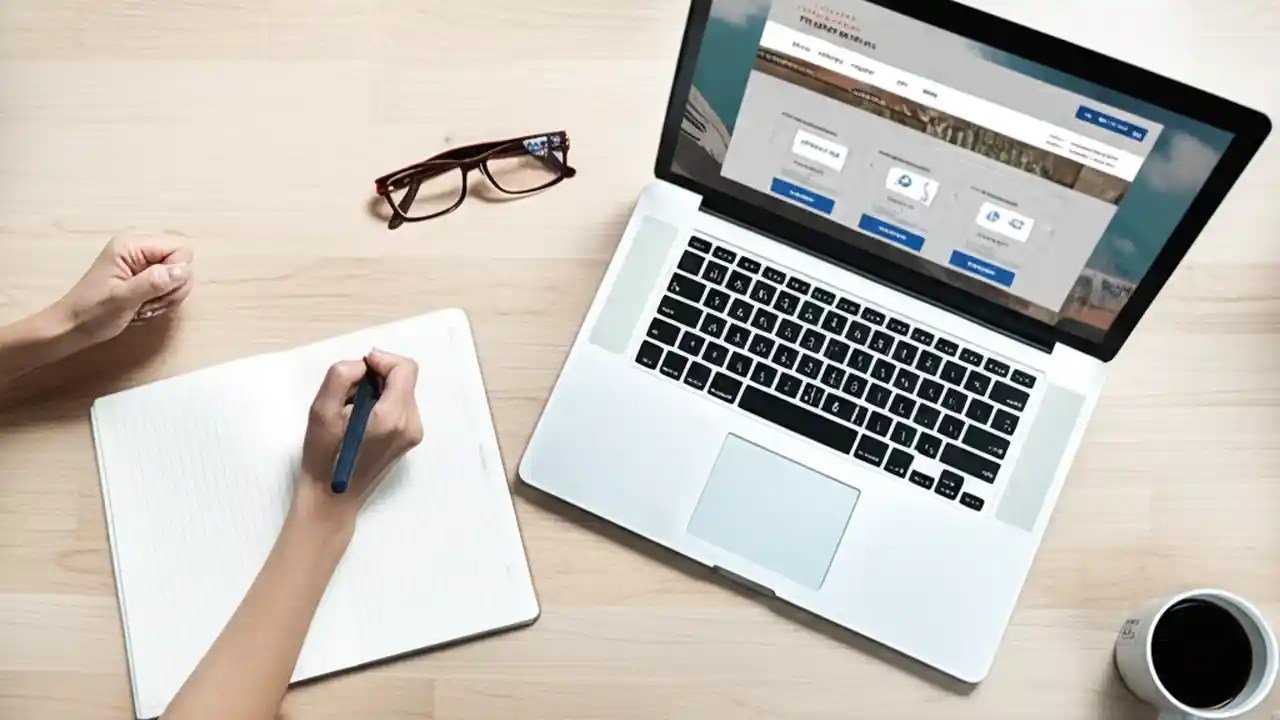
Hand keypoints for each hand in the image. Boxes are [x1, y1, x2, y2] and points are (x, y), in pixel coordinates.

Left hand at [54, 233, 194, 345]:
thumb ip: (153, 282)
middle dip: (172, 288)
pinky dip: (162, 301)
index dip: (177, 272)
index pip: (180, 248)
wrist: (71, 328)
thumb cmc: (91, 313)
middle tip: (149, 304)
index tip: (157, 291)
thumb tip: (183, 270)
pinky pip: (169, 286)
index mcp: (132, 246)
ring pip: (178, 277)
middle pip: (182, 263)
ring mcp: (141, 263)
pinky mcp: (143, 277)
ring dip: (167, 298)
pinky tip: (143, 308)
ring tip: (144, 308)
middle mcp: (139, 250)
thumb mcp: (122, 299)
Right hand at [294, 350, 423, 531]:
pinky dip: (381, 405)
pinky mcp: (408, 440)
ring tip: (349, 412)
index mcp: (392, 417)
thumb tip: (362, 365)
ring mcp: (413, 434)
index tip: (359, 369)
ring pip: (400, 392)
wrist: (332, 500)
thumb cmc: (323, 457)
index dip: (381, 360)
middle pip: (403, 379)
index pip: (405, 368)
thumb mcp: (320, 412)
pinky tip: (359, 422)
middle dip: (375, 377)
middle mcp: (411, 425)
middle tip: (346, 395)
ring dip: (376, 391)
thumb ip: (340, 377)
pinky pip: (399, 408)